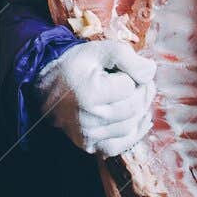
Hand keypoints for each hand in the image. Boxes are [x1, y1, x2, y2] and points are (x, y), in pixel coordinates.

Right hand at [36, 40, 155, 157]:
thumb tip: (151, 71)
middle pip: (134, 108)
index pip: (131, 86)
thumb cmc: (74, 66)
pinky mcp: (90, 146)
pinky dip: (134, 131)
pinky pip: (122, 144)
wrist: (46, 88)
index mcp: (89, 94)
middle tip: (135, 81)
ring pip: (131, 126)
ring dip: (138, 110)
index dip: (132, 75)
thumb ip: (127, 57)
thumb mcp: (98, 50)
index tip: (121, 70)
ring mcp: (89, 136)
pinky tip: (136, 117)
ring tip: (131, 95)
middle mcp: (88, 120)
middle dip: (140, 92)